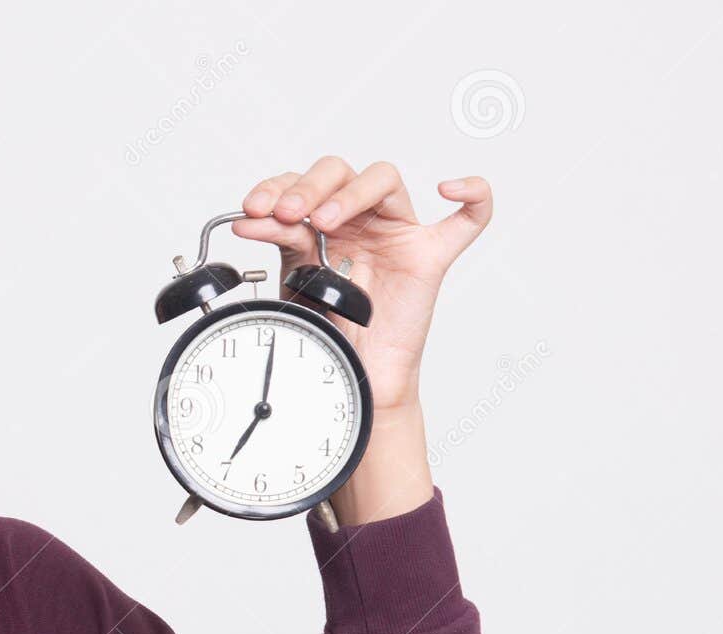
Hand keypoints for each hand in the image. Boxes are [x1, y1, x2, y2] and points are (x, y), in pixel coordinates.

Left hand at [230, 159, 493, 524]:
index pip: (307, 181)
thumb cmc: (328, 326)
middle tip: (287, 213)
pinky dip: (473, 194)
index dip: (279, 186)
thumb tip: (249, 220)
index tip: (253, 209)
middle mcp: (362, 219)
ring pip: (384, 181)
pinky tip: (449, 187)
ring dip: (349, 192)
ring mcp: (397, 234)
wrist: (350, 372)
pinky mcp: (430, 257)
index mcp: (327, 220)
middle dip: (309, 187)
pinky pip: (470, 220)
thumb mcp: (294, 277)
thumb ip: (281, 243)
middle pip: (342, 172)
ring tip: (321, 220)